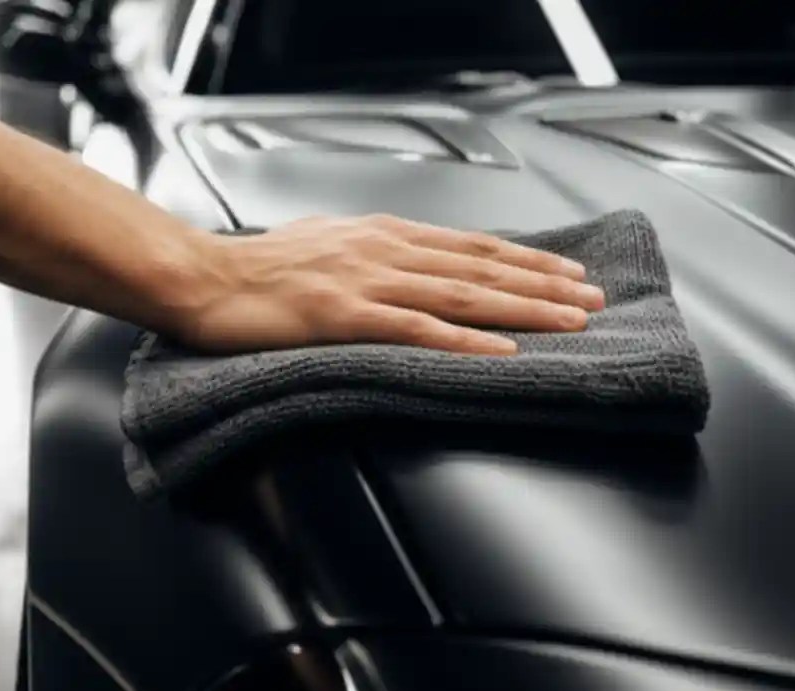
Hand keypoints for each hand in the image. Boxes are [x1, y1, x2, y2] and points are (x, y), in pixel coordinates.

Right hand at [167, 214, 605, 354]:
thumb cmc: (260, 267)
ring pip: (463, 295)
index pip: (473, 246)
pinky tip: (502, 353)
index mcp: (384, 234)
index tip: (568, 273)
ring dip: (523, 309)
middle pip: (482, 268)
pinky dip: (465, 343)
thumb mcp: (329, 242)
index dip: (527, 260)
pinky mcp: (345, 317)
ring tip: (569, 322)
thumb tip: (412, 262)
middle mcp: (386, 250)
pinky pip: (417, 331)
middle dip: (544, 285)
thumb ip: (375, 252)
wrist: (202, 278)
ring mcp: (368, 282)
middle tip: (592, 299)